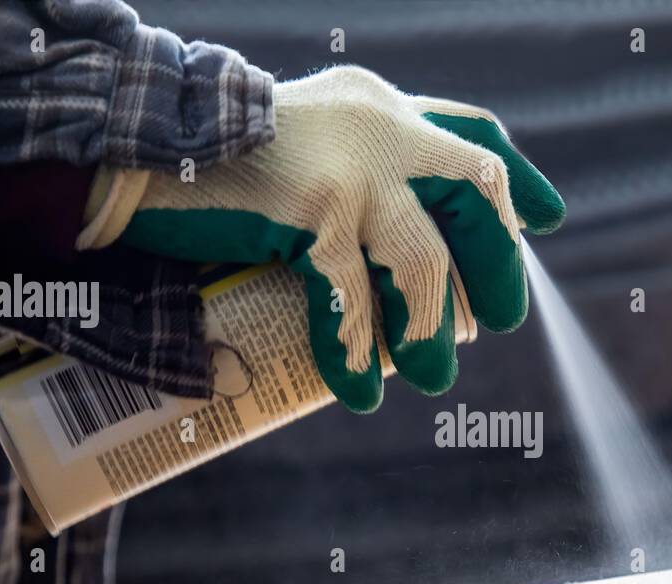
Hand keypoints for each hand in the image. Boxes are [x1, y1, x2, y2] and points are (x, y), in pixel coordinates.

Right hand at [103, 65, 564, 411]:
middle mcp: (376, 123)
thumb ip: (349, 174)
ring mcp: (348, 164)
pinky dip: (360, 351)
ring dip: (431, 331)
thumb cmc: (206, 167)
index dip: (518, 180)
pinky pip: (354, 299)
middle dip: (497, 265)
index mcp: (378, 107)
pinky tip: (364, 389)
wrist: (122, 146)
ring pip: (424, 261)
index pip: (473, 134)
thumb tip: (398, 254)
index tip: (549, 220)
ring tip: (432, 376)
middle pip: (476, 191)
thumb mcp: (298, 149)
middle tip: (496, 324)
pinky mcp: (312, 208)